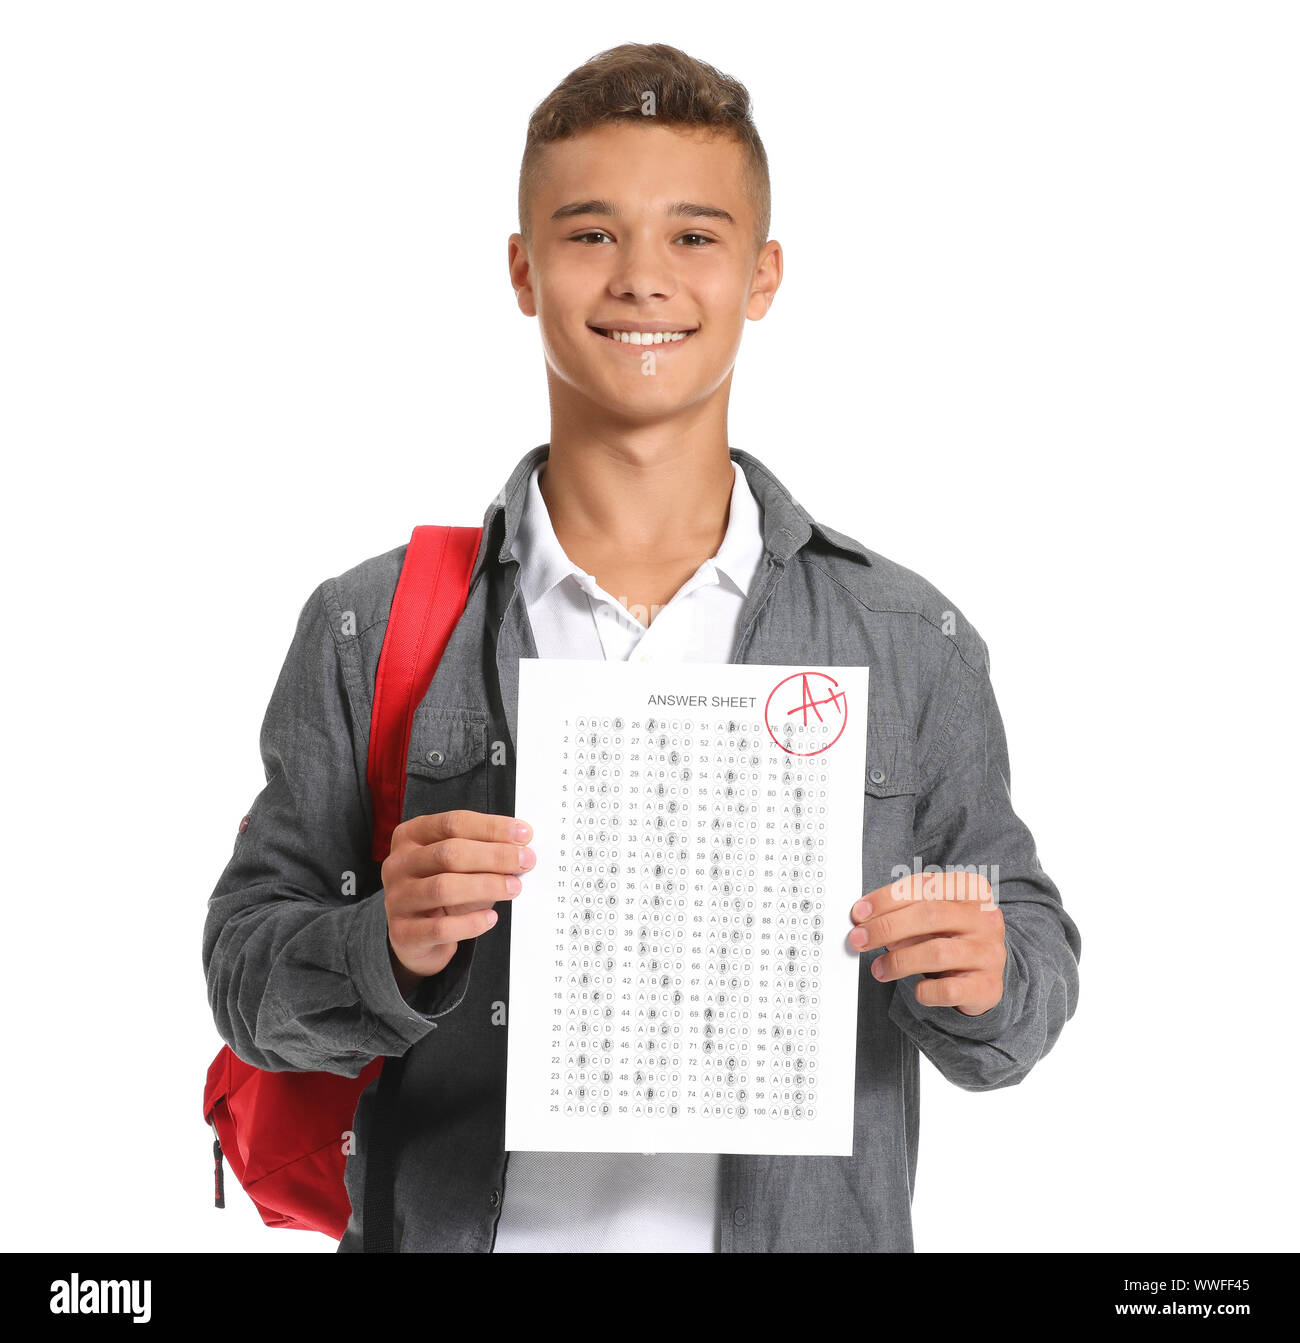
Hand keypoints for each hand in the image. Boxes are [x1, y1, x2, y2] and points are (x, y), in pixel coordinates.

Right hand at [383, 809, 533, 991]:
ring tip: (513, 888)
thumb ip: (480, 853)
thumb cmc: (442, 889)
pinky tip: (490, 918)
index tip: (523, 835)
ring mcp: (397, 899)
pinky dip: (470, 923)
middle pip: (449, 853)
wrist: (414, 936)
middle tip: (525, 861)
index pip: (453, 823)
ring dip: (486, 886)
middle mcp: (399, 864)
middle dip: (494, 856)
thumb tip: (519, 850)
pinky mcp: (403, 933)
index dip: (491, 827)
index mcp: (410, 836)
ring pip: (444, 888)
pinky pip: (441, 928)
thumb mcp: (456, 865)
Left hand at [848, 870, 1005, 1014]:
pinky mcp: (988, 986)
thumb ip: (903, 912)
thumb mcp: (932, 917)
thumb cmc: (951, 937)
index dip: (886, 899)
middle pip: (929, 915)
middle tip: (859, 939)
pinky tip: (916, 990)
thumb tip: (864, 920)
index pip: (924, 885)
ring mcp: (990, 952)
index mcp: (972, 889)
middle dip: (887, 927)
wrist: (984, 974)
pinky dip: (925, 991)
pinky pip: (948, 989)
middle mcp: (986, 918)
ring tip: (878, 968)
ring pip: (936, 952)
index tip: (859, 913)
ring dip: (898, 961)